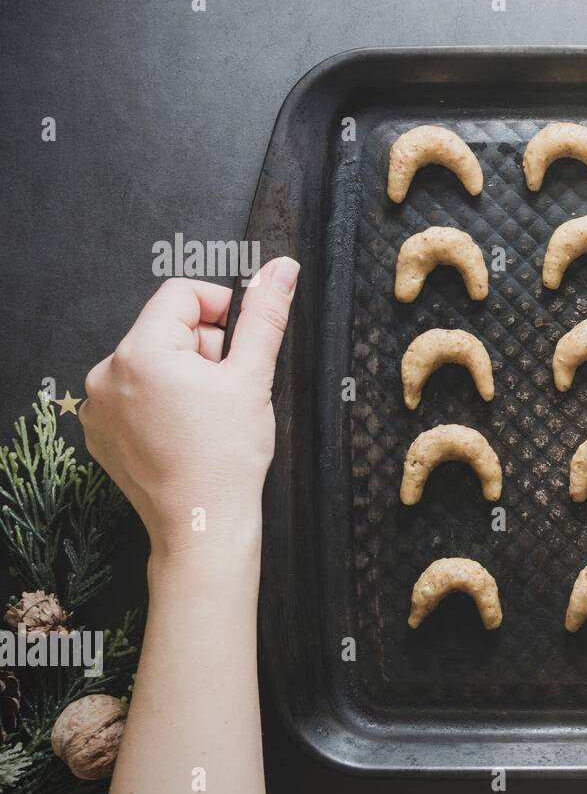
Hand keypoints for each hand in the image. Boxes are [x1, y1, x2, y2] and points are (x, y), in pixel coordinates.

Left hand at [81, 258, 298, 557]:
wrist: (203, 524)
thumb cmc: (227, 460)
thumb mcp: (253, 378)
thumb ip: (266, 316)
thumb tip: (281, 269)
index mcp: (141, 352)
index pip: (182, 293)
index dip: (222, 310)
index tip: (242, 343)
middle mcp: (107, 373)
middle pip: (167, 329)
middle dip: (205, 350)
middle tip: (229, 390)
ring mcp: (98, 406)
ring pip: (153, 363)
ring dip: (186, 376)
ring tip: (209, 416)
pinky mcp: (100, 432)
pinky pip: (135, 395)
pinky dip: (163, 403)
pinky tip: (186, 432)